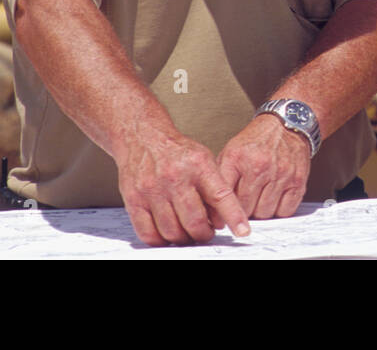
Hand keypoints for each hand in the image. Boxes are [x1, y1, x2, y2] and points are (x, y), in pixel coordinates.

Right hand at [114, 127, 249, 246]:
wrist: (142, 137)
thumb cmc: (176, 151)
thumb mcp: (203, 159)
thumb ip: (215, 186)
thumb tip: (225, 218)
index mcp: (198, 165)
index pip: (221, 196)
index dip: (234, 217)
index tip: (243, 231)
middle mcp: (175, 177)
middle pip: (194, 222)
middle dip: (204, 234)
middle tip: (206, 233)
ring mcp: (152, 189)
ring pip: (172, 231)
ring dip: (184, 239)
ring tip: (188, 234)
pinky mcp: (134, 200)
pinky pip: (148, 233)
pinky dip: (161, 241)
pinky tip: (168, 235)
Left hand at [216, 113, 311, 219]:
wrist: (286, 125)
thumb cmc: (257, 141)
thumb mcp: (231, 151)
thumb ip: (221, 176)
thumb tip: (212, 205)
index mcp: (237, 158)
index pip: (225, 197)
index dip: (223, 210)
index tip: (225, 215)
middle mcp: (259, 166)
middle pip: (246, 209)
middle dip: (243, 211)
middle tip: (245, 204)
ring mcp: (280, 174)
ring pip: (265, 213)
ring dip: (261, 211)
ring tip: (260, 200)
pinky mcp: (297, 180)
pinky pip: (285, 211)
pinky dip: (279, 210)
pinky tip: (275, 199)